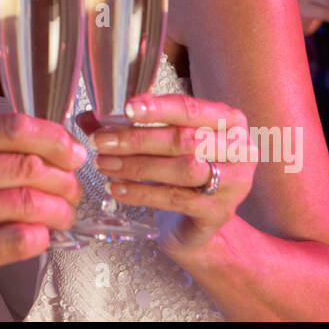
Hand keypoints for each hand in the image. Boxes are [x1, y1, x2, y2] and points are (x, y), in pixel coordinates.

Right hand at [0, 113, 85, 308]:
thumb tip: (29, 145)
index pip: (13, 127)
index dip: (55, 139)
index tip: (71, 151)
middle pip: (29, 164)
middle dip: (64, 179)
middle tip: (71, 189)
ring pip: (30, 202)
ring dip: (59, 211)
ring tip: (61, 216)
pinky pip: (17, 240)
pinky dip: (39, 238)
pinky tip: (38, 238)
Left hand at [90, 93, 258, 254]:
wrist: (204, 220)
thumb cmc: (185, 170)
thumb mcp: (166, 141)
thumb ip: (132, 127)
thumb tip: (89, 117)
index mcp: (229, 121)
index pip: (191, 109)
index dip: (158, 108)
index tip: (127, 108)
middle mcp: (239, 150)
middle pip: (184, 140)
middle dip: (138, 140)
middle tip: (102, 141)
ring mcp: (233, 184)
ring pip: (181, 169)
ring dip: (136, 166)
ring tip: (105, 164)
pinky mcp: (218, 212)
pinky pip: (174, 199)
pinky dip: (140, 192)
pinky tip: (117, 188)